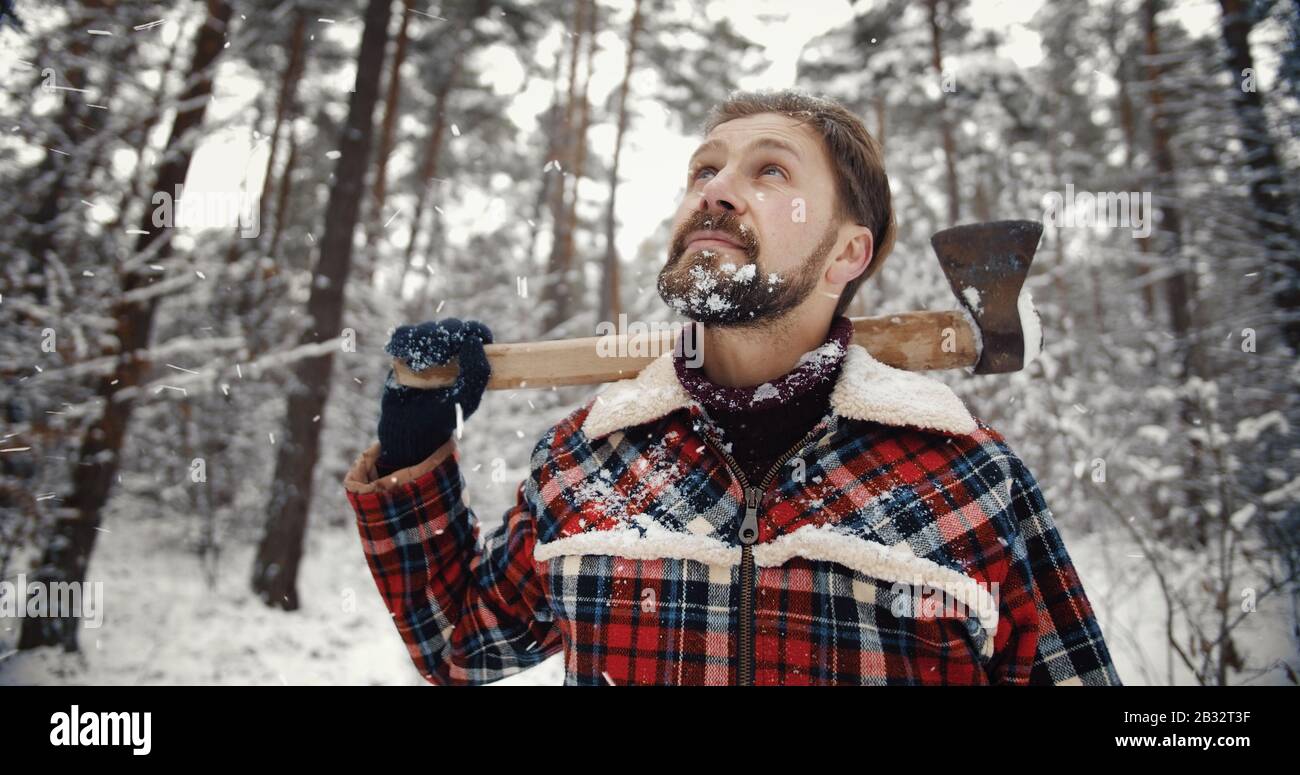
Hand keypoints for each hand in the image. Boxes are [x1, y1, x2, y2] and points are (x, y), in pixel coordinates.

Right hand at [375, 318, 492, 474]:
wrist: (411, 428)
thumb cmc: (443, 416)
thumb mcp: (466, 399)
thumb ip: (476, 373)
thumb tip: (473, 341)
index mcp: (468, 359)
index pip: (476, 332)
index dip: (475, 331)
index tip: (469, 340)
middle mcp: (449, 350)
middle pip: (451, 327)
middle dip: (446, 338)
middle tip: (440, 358)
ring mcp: (426, 350)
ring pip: (427, 329)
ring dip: (424, 343)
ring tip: (420, 367)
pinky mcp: (404, 351)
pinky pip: (403, 335)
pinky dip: (402, 341)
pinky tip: (403, 356)